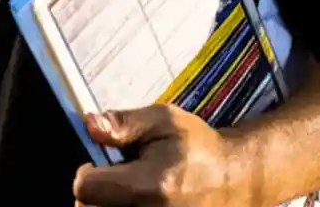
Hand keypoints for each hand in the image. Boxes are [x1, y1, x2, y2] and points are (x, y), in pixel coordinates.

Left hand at [72, 105, 247, 206]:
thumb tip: (90, 125)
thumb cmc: (198, 148)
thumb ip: (124, 124)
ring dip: (107, 204)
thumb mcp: (163, 121)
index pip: (85, 189)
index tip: (100, 165)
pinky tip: (138, 202)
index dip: (86, 173)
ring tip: (130, 192)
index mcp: (150, 186)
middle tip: (116, 180)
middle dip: (95, 194)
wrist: (234, 181)